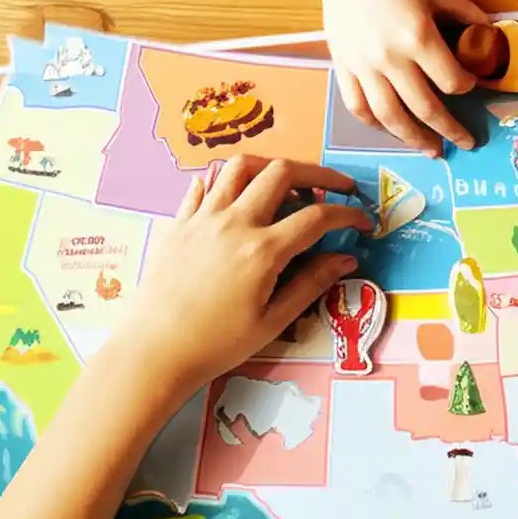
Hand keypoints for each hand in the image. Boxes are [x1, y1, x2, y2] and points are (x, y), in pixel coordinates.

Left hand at [120, 155, 371, 397]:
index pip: (318, 216)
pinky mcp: (179, 224)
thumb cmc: (216, 345)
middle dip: (317, 173)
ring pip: (240, 167)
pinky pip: (203, 186)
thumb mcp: (273, 321)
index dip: (348, 214)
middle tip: (336, 186)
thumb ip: (312, 284)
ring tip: (286, 183)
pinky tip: (236, 197)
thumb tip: (347, 258)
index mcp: (263, 250)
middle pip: (282, 172)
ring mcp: (203, 218)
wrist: (153, 351)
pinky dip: (225, 183)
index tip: (364, 220)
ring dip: (270, 167)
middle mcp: (234, 223)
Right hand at [318, 0, 486, 155]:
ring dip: (414, 140)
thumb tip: (490, 36)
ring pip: (390, 117)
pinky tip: (394, 132)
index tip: (471, 86)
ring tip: (432, 150)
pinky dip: (378, 125)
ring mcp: (363, 68)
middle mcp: (390, 58)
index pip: (451, 80)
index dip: (467, 87)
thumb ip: (465, 15)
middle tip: (466, 143)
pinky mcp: (344, 70)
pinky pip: (360, 108)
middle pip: (425, 109)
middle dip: (450, 130)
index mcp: (417, 36)